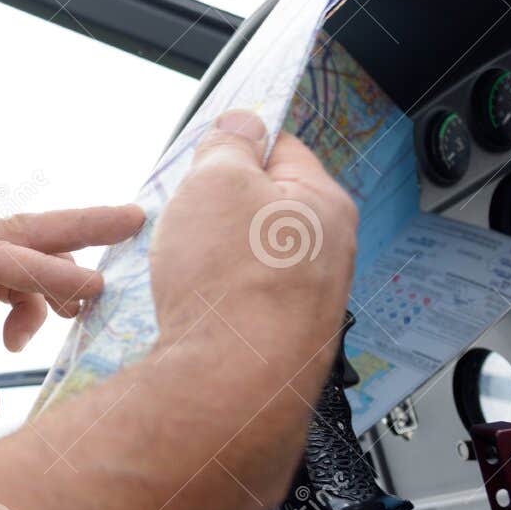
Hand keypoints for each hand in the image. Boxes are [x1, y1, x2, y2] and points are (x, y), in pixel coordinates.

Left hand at [0, 206, 144, 423]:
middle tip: (135, 218)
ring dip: (60, 272)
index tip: (91, 287)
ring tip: (89, 305)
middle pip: (15, 230)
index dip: (41, 269)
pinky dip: (34, 302)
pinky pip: (14, 280)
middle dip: (76, 225)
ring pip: (22, 252)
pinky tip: (22, 341)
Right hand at [145, 109, 357, 508]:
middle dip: (218, 208)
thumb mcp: (216, 181)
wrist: (229, 385)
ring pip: (247, 259)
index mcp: (324, 205)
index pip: (282, 148)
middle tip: (187, 214)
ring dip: (210, 256)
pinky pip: (237, 301)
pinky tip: (191, 304)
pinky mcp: (276, 341)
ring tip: (184, 265)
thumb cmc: (232, 284)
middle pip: (262, 208)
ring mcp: (305, 303)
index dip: (237, 146)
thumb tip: (242, 124)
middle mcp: (327, 255)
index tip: (208, 154)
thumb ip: (228, 144)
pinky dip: (211, 296)